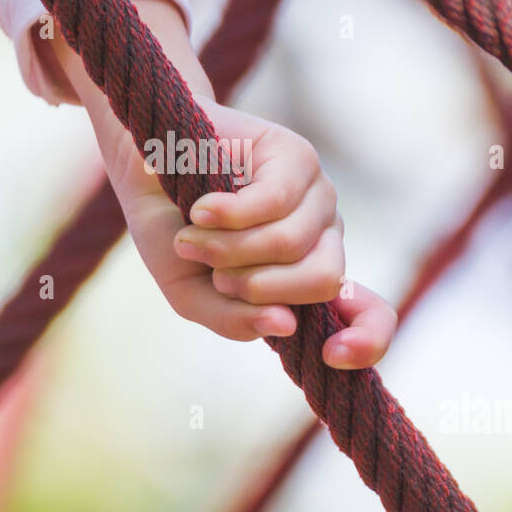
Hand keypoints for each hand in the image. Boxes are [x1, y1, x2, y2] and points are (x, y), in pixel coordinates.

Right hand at [49, 0, 395, 368]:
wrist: (141, 169)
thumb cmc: (171, 232)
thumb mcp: (191, 293)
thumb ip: (232, 319)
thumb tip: (286, 324)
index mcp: (308, 276)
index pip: (370, 314)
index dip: (367, 338)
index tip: (333, 355)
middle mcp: (322, 236)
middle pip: (324, 280)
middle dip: (257, 288)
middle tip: (215, 274)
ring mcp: (314, 194)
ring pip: (293, 244)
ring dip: (228, 251)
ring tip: (193, 236)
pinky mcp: (295, 156)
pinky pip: (273, 202)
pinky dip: (226, 216)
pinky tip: (200, 210)